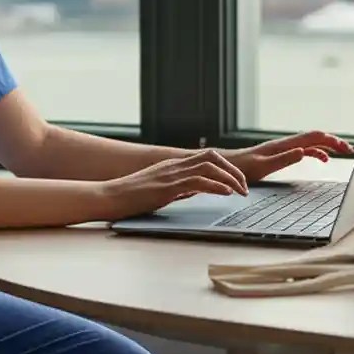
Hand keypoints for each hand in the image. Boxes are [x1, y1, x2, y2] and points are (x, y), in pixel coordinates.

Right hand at [96, 149, 248, 219]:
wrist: (109, 197)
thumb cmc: (131, 197)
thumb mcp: (161, 190)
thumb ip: (180, 187)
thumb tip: (199, 190)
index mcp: (173, 164)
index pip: (207, 156)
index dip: (226, 166)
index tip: (237, 181)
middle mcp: (174, 164)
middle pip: (213, 157)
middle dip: (233, 170)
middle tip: (244, 187)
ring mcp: (171, 174)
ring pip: (209, 167)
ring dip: (230, 178)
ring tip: (241, 192)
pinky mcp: (167, 186)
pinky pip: (198, 182)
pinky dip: (216, 186)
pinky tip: (226, 193)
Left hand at [222, 131, 353, 182]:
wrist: (225, 167)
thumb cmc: (241, 168)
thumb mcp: (263, 166)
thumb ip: (284, 159)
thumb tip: (304, 151)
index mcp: (284, 145)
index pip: (314, 137)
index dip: (332, 140)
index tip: (346, 148)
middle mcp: (286, 144)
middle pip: (316, 137)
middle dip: (335, 141)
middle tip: (351, 150)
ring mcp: (284, 148)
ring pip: (312, 143)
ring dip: (328, 146)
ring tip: (343, 152)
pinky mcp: (281, 154)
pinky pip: (305, 149)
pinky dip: (317, 152)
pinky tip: (322, 159)